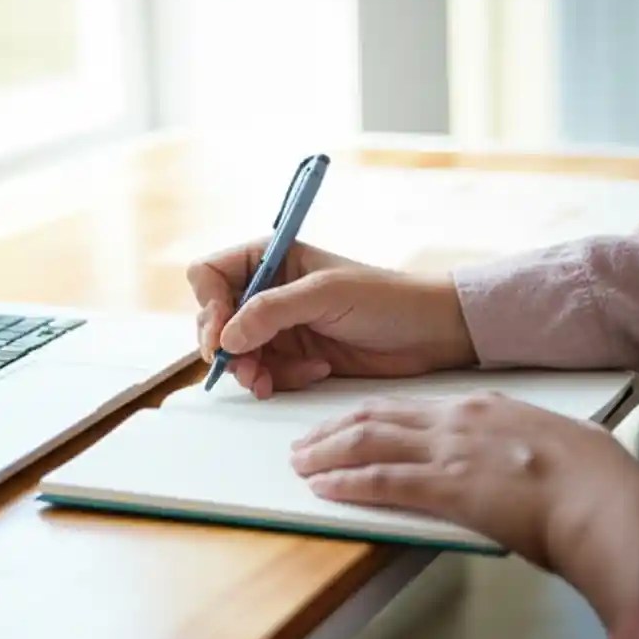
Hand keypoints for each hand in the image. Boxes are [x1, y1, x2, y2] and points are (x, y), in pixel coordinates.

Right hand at [186, 240, 475, 397]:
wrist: (430, 334)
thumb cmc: (386, 299)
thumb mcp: (325, 295)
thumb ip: (272, 311)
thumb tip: (227, 336)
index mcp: (270, 258)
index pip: (209, 274)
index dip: (210, 303)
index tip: (226, 330)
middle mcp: (267, 290)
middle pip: (214, 318)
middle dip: (227, 346)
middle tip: (246, 366)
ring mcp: (278, 326)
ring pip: (235, 353)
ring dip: (251, 370)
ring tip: (272, 380)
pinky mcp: (293, 356)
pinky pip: (263, 373)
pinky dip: (278, 379)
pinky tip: (313, 373)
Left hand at [290, 391, 638, 626]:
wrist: (606, 498)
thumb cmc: (593, 477)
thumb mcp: (551, 441)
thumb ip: (516, 443)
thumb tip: (508, 459)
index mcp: (481, 407)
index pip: (406, 406)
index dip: (366, 415)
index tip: (342, 424)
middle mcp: (457, 421)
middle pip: (375, 417)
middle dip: (333, 430)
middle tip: (304, 443)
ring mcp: (450, 451)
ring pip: (368, 443)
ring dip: (326, 454)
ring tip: (300, 464)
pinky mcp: (448, 487)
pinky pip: (383, 481)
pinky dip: (348, 483)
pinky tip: (324, 488)